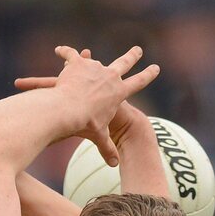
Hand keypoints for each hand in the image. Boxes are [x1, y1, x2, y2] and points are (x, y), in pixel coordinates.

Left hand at [17, 46, 158, 167]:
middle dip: (133, 56)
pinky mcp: (78, 63)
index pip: (139, 82)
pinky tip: (58, 50)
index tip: (156, 68)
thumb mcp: (99, 136)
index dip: (149, 75)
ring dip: (89, 57)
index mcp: (119, 92)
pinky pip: (71, 54)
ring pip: (94, 59)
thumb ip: (107, 148)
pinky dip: (65, 52)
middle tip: (138, 49)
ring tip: (85, 53)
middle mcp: (110, 76)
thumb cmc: (86, 124)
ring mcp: (95, 67)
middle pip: (125, 62)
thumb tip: (114, 165)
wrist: (68, 110)